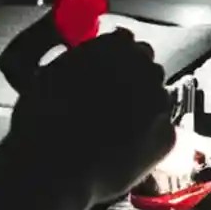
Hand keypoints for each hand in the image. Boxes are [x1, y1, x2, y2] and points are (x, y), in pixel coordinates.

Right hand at [5, 29, 175, 202]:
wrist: (55, 166)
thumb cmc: (43, 121)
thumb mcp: (51, 74)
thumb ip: (79, 61)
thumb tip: (86, 65)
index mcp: (115, 47)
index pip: (126, 43)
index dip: (116, 59)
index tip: (107, 72)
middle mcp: (144, 69)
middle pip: (146, 69)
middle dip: (132, 83)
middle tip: (109, 105)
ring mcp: (159, 103)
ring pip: (156, 100)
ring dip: (142, 110)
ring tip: (114, 132)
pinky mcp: (166, 136)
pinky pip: (162, 132)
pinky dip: (149, 140)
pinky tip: (124, 150)